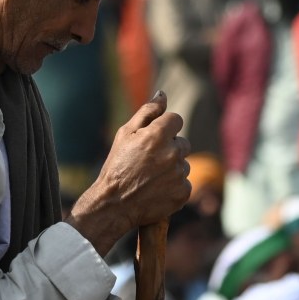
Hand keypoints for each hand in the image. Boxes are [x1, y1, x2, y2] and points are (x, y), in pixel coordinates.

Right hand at [68, 91, 190, 254]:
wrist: (113, 204)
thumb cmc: (117, 166)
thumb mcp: (125, 134)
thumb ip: (147, 111)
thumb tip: (162, 95)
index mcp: (158, 135)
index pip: (176, 120)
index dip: (163, 128)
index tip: (151, 140)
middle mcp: (172, 153)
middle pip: (182, 142)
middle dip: (169, 148)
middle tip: (148, 161)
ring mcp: (179, 174)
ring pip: (183, 164)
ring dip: (171, 168)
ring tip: (150, 177)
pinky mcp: (183, 193)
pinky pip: (184, 183)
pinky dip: (173, 186)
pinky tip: (156, 189)